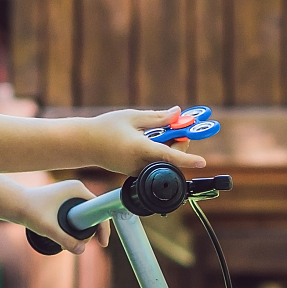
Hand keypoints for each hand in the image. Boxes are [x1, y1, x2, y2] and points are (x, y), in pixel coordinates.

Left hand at [18, 179, 106, 253]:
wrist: (14, 204)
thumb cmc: (29, 211)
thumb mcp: (48, 228)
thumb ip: (64, 239)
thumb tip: (81, 250)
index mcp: (77, 190)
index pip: (99, 209)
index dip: (103, 227)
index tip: (102, 243)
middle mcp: (77, 190)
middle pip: (93, 215)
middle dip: (89, 233)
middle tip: (77, 246)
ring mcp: (72, 196)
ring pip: (86, 218)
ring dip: (81, 233)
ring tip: (66, 244)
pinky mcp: (66, 202)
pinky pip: (79, 217)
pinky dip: (75, 229)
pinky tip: (65, 240)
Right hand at [88, 107, 207, 175]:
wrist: (84, 144)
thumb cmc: (105, 127)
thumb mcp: (132, 116)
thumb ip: (157, 117)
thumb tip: (178, 114)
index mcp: (138, 148)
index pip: (168, 156)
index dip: (187, 158)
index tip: (203, 162)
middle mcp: (139, 163)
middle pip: (170, 159)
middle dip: (180, 144)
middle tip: (179, 128)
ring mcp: (136, 171)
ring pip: (163, 162)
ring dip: (168, 147)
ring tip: (162, 132)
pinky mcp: (134, 173)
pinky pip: (153, 164)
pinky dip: (158, 152)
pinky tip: (149, 140)